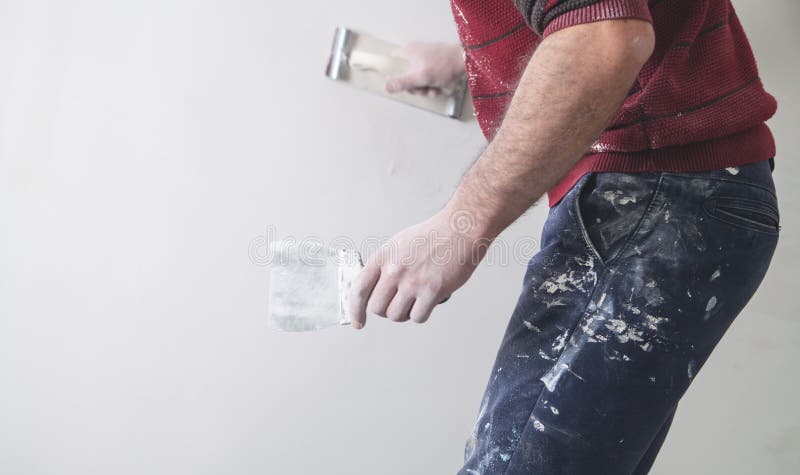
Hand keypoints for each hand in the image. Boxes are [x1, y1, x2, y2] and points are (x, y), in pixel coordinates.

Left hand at [349, 209, 487, 328]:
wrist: (460, 231)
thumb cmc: (433, 236)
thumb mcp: (398, 244)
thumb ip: (385, 265)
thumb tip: (375, 288)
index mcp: (383, 256)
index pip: (359, 289)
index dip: (355, 309)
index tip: (358, 321)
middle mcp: (395, 270)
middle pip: (377, 307)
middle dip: (385, 310)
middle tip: (396, 305)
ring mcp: (412, 282)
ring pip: (396, 316)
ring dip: (404, 313)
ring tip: (414, 301)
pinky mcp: (431, 292)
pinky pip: (417, 317)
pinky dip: (421, 314)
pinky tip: (427, 302)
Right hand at [385, 42, 464, 96]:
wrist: (467, 60)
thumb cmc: (445, 66)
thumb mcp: (421, 77)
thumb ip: (403, 82)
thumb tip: (385, 87)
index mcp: (408, 51)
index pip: (392, 61)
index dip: (394, 75)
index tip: (402, 84)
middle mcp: (415, 52)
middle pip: (406, 74)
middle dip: (414, 86)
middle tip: (422, 90)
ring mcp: (425, 58)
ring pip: (418, 78)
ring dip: (425, 88)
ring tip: (434, 90)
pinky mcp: (435, 64)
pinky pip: (428, 77)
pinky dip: (433, 85)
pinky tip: (439, 89)